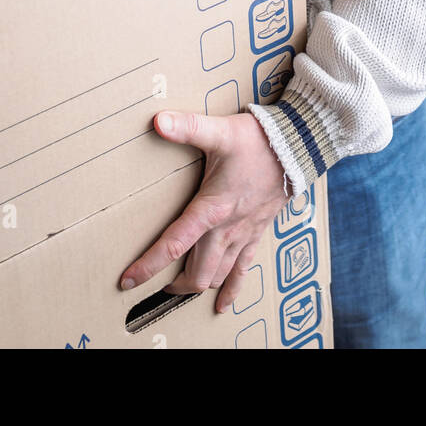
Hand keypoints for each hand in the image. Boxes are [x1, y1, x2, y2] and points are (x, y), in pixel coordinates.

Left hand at [119, 109, 289, 312]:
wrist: (297, 147)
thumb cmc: (258, 140)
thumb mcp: (219, 131)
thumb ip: (187, 127)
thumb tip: (158, 121)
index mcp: (211, 208)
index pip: (174, 244)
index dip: (148, 264)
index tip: (127, 280)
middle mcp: (226, 228)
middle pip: (196, 272)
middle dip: (174, 284)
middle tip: (154, 285)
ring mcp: (243, 234)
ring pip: (217, 275)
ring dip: (199, 286)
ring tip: (181, 289)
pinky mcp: (256, 233)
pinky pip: (243, 270)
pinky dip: (231, 290)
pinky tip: (222, 304)